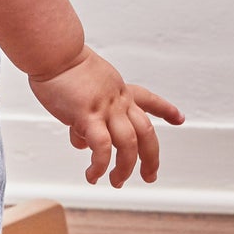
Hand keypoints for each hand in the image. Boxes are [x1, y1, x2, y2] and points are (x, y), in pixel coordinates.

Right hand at [28, 46, 183, 186]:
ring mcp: (106, 108)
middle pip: (146, 132)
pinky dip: (99, 165)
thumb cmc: (61, 66)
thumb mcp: (83, 89)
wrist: (54, 51)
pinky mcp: (88, 115)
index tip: (179, 119)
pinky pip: (101, 147)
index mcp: (119, 89)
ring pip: (129, 144)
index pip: (148, 99)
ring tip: (116, 182)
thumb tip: (82, 140)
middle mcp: (118, 100)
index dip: (165, 110)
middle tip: (149, 176)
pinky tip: (93, 175)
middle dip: (151, 158)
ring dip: (125, 168)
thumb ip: (88, 114)